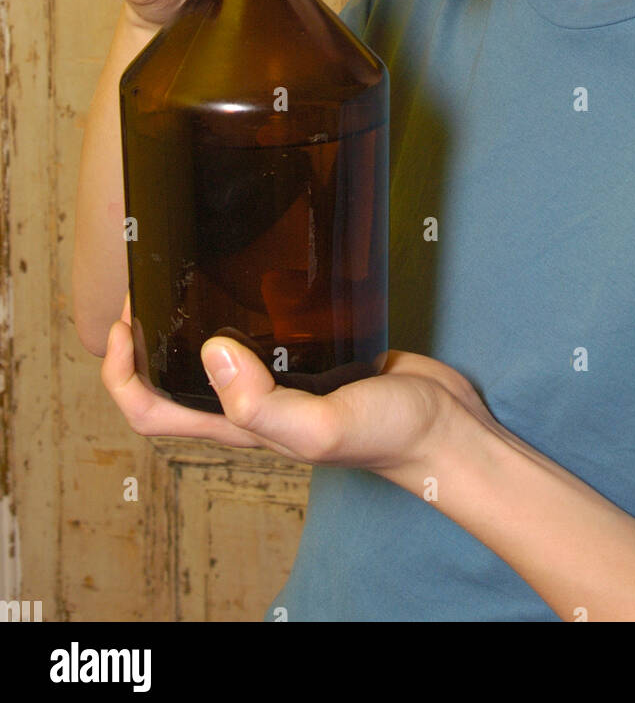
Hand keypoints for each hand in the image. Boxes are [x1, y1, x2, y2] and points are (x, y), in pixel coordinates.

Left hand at [101, 294, 495, 483]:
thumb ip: (261, 403)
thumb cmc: (387, 435)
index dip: (120, 373)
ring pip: (214, 349)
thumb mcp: (320, 428)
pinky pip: (263, 327)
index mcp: (238, 427)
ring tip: (188, 266)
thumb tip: (210, 350)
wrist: (446, 426)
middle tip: (150, 279)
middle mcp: (249, 403)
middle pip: (171, 377)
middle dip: (145, 334)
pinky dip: (244, 301)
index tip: (125, 322)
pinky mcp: (312, 351)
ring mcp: (280, 376)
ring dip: (189, 316)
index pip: (150, 411)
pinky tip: (257, 267)